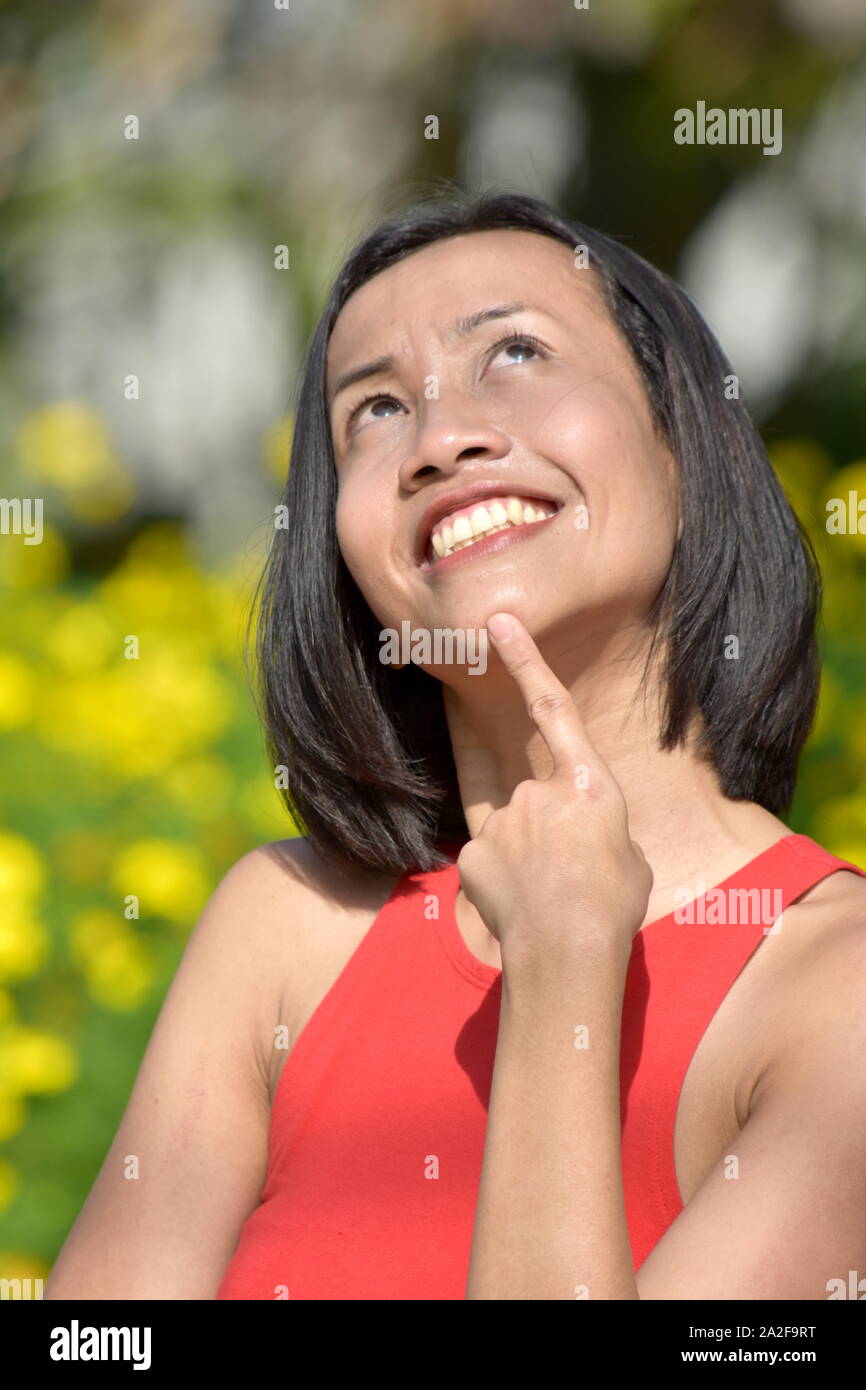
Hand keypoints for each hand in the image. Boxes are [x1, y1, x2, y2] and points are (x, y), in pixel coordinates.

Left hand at [455, 611, 652, 966]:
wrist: (568, 953)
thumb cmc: (614, 908)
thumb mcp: (628, 857)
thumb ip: (596, 829)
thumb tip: (578, 836)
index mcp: (590, 786)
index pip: (553, 708)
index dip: (526, 661)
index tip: (498, 624)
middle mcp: (539, 792)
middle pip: (537, 799)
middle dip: (548, 835)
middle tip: (569, 881)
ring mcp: (502, 821)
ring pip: (512, 831)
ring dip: (527, 859)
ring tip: (549, 901)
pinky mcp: (473, 852)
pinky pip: (488, 860)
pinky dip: (503, 880)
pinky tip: (520, 907)